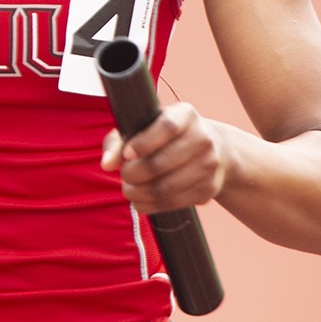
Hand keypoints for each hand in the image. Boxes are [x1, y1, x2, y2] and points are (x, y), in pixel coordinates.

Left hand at [100, 103, 230, 214]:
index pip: (167, 127)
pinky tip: (141, 200)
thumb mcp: (144, 128)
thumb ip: (119, 141)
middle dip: (134, 174)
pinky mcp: (209, 189)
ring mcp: (209, 165)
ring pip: (166, 188)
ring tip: (129, 190)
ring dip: (139, 194)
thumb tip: (107, 164)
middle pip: (162, 162)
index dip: (143, 143)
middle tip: (124, 176)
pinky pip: (174, 203)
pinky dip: (151, 206)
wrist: (214, 150)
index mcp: (186, 115)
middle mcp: (203, 138)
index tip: (127, 155)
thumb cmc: (166, 137)